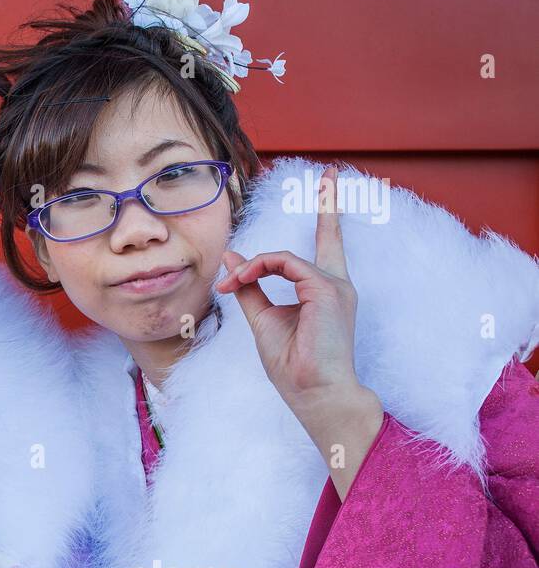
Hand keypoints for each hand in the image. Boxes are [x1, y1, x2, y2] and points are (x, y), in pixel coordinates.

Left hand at [215, 165, 383, 494]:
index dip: (330, 213)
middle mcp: (336, 284)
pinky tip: (241, 282)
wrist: (315, 394)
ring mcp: (336, 286)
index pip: (328, 245)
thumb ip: (250, 288)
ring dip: (250, 268)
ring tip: (231, 286)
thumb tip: (231, 258)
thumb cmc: (293, 366)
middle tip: (330, 174)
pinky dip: (257, 269)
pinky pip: (283, 263)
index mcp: (325, 291)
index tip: (332, 182)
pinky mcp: (326, 290)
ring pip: (282, 256)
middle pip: (325, 237)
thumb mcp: (263, 321)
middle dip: (329, 203)